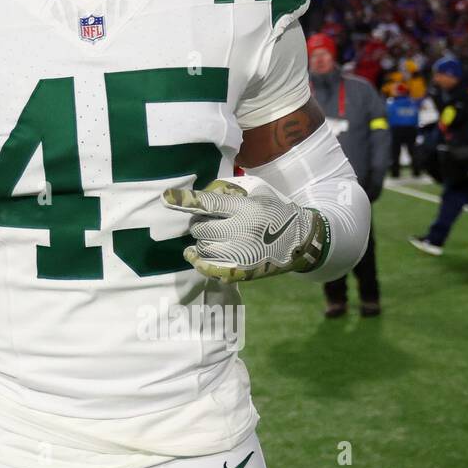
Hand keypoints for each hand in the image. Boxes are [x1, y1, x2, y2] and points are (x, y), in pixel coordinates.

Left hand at [162, 175, 326, 282]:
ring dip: (202, 242)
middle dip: (199, 224)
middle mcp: (240, 231)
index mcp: (245, 208)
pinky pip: (208, 267)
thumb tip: (199, 198)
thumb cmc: (275, 214)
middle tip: (210, 222)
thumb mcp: (258, 196)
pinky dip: (197, 261)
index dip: (186, 200)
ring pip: (202, 247)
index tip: (165, 198)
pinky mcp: (241, 271)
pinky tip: (192, 255)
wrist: (302, 242)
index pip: (210, 203)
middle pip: (199, 228)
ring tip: (216, 238)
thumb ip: (231, 196)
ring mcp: (240, 253)